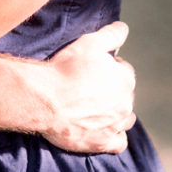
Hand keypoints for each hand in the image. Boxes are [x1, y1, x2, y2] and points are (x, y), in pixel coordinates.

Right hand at [40, 21, 135, 153]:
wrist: (46, 99)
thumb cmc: (66, 69)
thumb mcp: (89, 42)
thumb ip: (111, 34)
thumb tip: (124, 28)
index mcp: (125, 79)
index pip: (125, 70)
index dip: (111, 67)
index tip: (95, 68)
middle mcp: (125, 104)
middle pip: (125, 94)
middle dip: (114, 89)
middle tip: (91, 86)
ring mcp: (115, 125)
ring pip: (125, 119)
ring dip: (116, 112)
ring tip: (97, 107)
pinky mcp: (103, 142)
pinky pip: (119, 143)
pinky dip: (115, 136)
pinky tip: (103, 130)